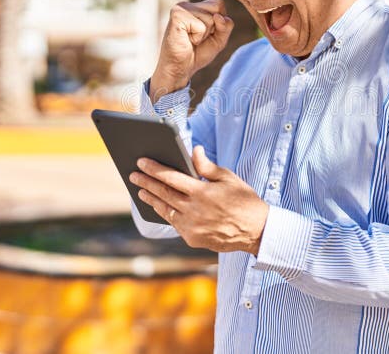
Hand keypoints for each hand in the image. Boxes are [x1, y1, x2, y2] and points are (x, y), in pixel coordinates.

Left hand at [129, 146, 268, 254]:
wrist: (256, 231)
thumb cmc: (244, 200)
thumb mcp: (229, 178)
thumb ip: (207, 166)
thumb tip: (193, 150)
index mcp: (202, 192)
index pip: (171, 177)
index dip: (154, 169)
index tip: (141, 162)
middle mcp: (194, 210)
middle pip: (163, 193)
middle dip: (146, 183)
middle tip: (133, 175)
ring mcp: (191, 227)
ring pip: (165, 210)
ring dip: (151, 199)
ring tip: (141, 191)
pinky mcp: (192, 239)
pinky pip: (174, 223)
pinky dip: (165, 213)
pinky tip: (159, 206)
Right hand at [150, 0, 232, 101]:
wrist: (180, 68)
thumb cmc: (197, 54)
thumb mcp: (219, 39)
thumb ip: (226, 26)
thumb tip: (218, 16)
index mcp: (196, 7)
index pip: (219, 4)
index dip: (219, 22)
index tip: (205, 34)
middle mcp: (188, 5)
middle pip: (217, 6)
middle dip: (213, 27)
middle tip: (197, 37)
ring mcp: (181, 8)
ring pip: (210, 18)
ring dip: (204, 34)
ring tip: (191, 39)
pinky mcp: (177, 16)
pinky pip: (201, 26)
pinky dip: (198, 37)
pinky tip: (187, 40)